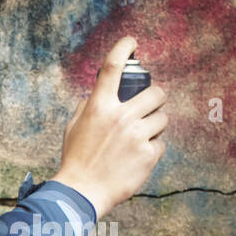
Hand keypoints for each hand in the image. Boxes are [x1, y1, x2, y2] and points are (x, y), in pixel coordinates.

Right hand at [50, 36, 167, 218]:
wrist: (81, 193)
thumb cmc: (75, 160)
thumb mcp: (73, 128)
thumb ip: (88, 107)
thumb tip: (100, 92)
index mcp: (98, 108)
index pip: (112, 68)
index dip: (123, 48)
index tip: (132, 42)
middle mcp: (120, 117)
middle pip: (156, 92)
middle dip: (156, 98)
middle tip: (150, 107)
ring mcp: (137, 136)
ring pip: (162, 118)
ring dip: (155, 125)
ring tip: (139, 139)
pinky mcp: (148, 154)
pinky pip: (160, 143)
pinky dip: (151, 149)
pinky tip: (136, 159)